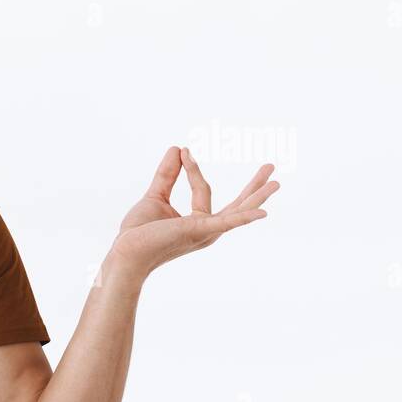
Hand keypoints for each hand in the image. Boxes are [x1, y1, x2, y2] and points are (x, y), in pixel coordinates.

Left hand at [109, 145, 278, 277]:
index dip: (193, 168)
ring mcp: (205, 232)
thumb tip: (177, 148)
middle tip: (271, 167)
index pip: (202, 188)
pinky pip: (226, 223)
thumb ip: (168, 174)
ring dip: (257, 197)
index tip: (183, 150)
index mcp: (197, 222)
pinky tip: (261, 213)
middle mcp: (206, 229)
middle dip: (254, 186)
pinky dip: (244, 218)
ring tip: (276, 183)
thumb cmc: (138, 233)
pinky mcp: (199, 231)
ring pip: (237, 212)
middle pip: (236, 205)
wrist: (125, 252)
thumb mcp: (155, 196)